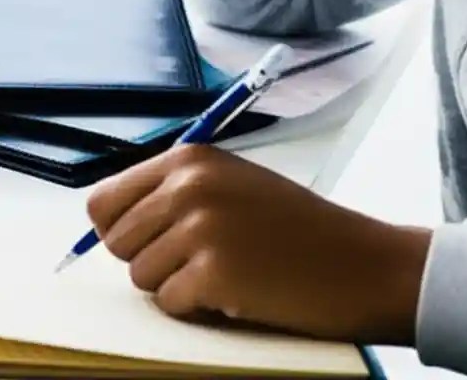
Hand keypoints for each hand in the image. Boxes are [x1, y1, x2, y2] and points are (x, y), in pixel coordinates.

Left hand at [86, 145, 431, 344]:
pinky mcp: (213, 273)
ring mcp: (200, 229)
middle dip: (148, 260)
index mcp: (188, 159)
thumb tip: (107, 222)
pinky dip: (197, 308)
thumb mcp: (230, 184)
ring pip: (139, 276)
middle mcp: (187, 186)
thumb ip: (172, 193)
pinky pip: (169, 303)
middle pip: (116, 242)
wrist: (363, 263)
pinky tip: (236, 291)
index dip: (117, 230)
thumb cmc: (297, 228)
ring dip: (175, 285)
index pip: (103, 200)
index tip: (144, 242)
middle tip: (197, 261)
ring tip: (223, 272)